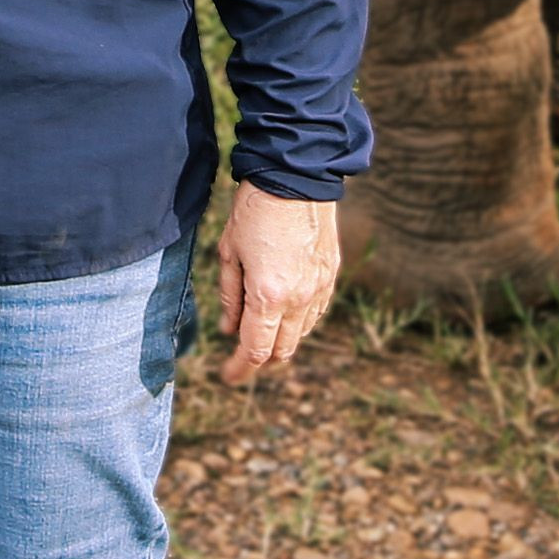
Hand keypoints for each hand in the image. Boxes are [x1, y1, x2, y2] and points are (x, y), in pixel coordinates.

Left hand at [215, 184, 339, 382]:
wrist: (297, 180)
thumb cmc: (253, 212)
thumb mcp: (229, 253)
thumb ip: (230, 297)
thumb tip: (228, 331)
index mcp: (269, 296)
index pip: (256, 349)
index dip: (240, 369)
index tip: (227, 378)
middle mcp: (300, 300)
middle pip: (282, 349)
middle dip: (260, 360)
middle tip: (240, 359)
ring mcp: (320, 289)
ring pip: (301, 333)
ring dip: (281, 341)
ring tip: (258, 335)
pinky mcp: (331, 276)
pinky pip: (316, 313)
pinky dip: (298, 323)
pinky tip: (283, 315)